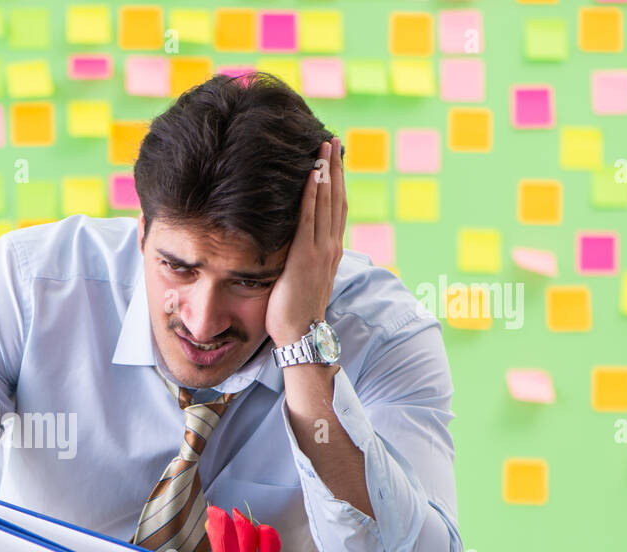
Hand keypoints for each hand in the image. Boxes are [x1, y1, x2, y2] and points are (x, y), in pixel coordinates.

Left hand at [264, 136, 345, 347]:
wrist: (301, 335)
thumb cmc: (295, 311)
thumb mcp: (301, 278)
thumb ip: (300, 259)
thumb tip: (289, 247)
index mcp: (330, 250)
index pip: (336, 209)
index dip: (336, 182)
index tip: (333, 160)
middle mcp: (330, 246)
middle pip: (336, 198)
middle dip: (335, 168)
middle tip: (333, 141)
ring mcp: (321, 250)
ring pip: (326, 203)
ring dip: (326, 173)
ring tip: (324, 147)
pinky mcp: (306, 257)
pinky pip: (309, 219)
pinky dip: (312, 195)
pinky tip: (312, 175)